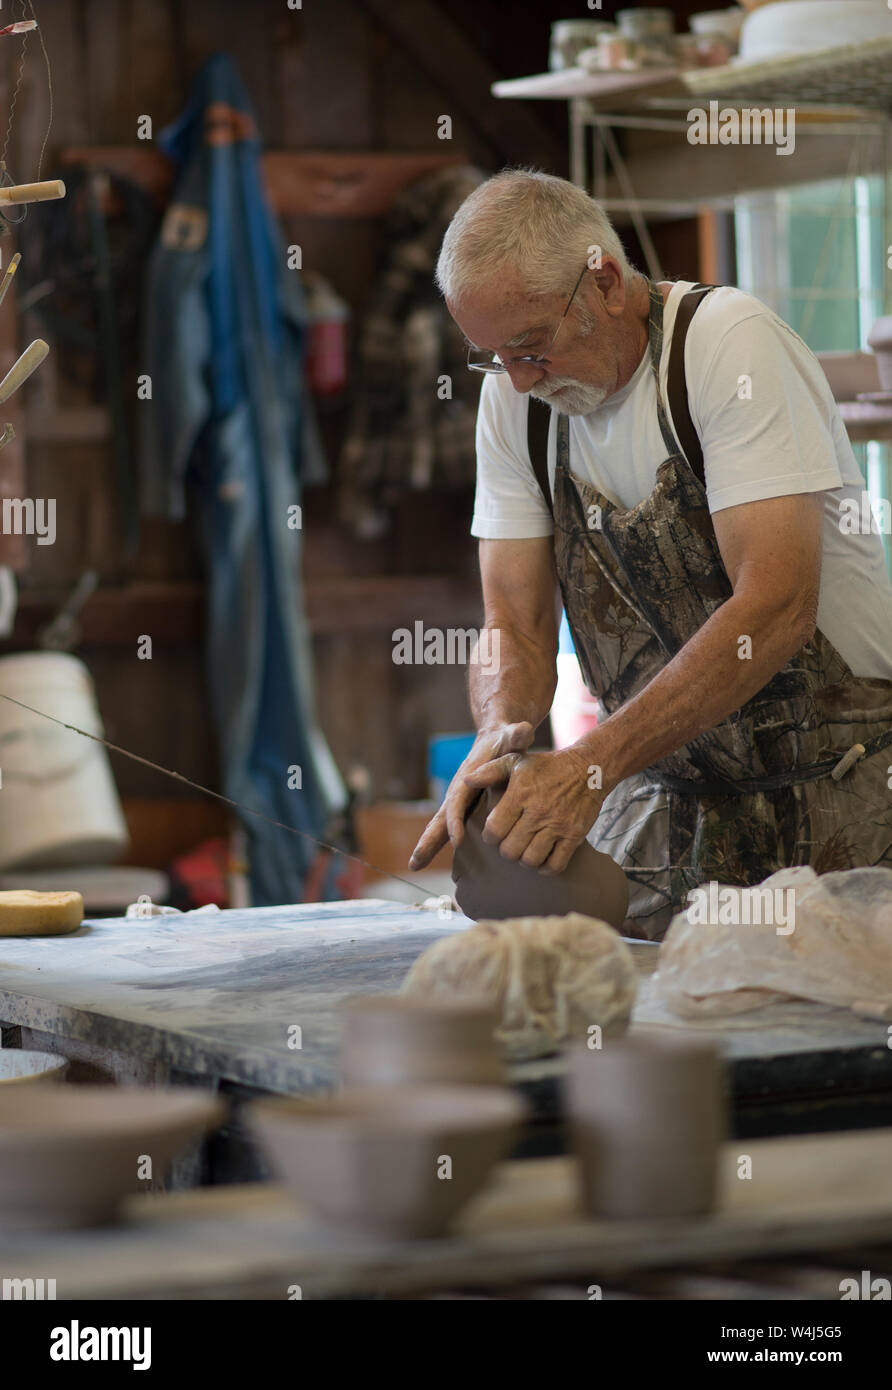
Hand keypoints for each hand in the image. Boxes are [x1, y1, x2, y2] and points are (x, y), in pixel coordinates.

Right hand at [409, 721, 534, 869]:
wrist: (497, 737)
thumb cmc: (506, 739)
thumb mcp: (513, 736)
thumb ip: (517, 735)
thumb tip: (523, 731)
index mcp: (468, 778)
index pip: (458, 801)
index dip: (456, 820)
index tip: (457, 839)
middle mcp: (459, 792)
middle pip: (440, 818)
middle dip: (428, 839)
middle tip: (415, 862)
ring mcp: (460, 803)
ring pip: (441, 826)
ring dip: (428, 845)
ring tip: (415, 866)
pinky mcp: (465, 809)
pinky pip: (451, 828)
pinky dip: (439, 843)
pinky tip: (432, 861)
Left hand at [465, 744, 605, 873]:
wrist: (589, 769)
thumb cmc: (548, 766)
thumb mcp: (516, 761)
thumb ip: (490, 771)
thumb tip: (467, 780)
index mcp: (520, 794)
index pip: (495, 830)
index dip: (490, 836)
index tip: (494, 833)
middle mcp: (538, 812)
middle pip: (510, 850)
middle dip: (505, 849)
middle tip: (509, 842)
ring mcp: (558, 826)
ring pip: (531, 860)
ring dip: (524, 859)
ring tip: (524, 849)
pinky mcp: (574, 836)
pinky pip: (556, 865)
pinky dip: (545, 868)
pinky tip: (542, 858)